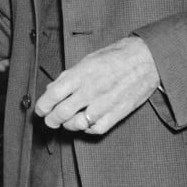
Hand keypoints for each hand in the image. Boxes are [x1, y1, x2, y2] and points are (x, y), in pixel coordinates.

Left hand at [34, 36, 159, 134]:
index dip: (43, 105)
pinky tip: (84, 124)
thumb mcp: (88, 59)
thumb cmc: (116, 56)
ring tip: (66, 122)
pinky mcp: (118, 113)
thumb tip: (52, 88)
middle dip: (51, 119)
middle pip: (63, 112)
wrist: (147, 59)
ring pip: (78, 123)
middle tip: (49, 120)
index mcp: (82, 73)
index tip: (40, 109)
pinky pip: (97, 128)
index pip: (54, 94)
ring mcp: (105, 103)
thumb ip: (69, 75)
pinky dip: (87, 129)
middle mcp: (91, 90)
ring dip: (67, 125)